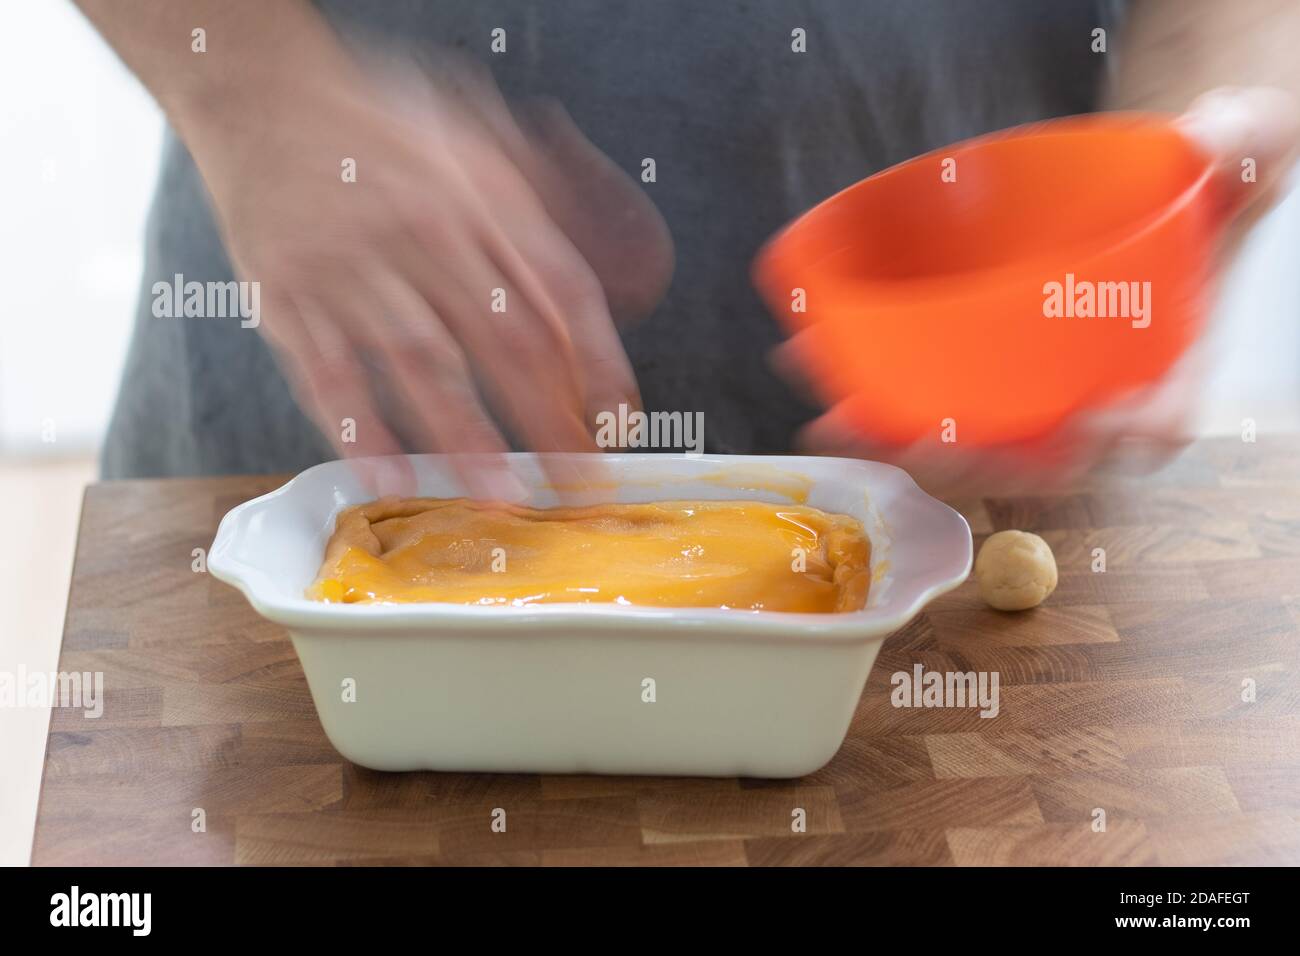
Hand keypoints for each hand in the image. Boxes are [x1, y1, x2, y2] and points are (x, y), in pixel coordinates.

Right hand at [186, 48, 671, 495]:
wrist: (257, 91)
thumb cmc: (375, 123)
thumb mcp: (472, 136)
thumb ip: (536, 204)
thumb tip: (603, 266)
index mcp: (483, 197)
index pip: (562, 289)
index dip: (600, 362)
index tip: (620, 423)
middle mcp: (426, 232)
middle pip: (505, 339)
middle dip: (549, 420)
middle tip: (579, 483)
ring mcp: (353, 267)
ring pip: (423, 364)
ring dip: (467, 437)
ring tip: (504, 497)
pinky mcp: (289, 297)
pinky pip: (328, 374)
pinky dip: (360, 430)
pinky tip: (389, 477)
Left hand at [786, 86, 1299, 496]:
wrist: (1136, 191)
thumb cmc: (1187, 190)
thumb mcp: (1228, 162)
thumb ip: (1233, 156)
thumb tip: (1220, 141)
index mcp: (1160, 371)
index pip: (1153, 428)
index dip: (1126, 439)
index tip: (1099, 421)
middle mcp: (1087, 403)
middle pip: (1035, 460)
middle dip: (973, 461)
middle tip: (927, 441)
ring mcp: (1023, 398)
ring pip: (963, 447)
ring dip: (896, 443)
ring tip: (836, 421)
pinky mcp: (972, 377)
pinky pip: (922, 409)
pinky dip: (872, 411)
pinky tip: (822, 390)